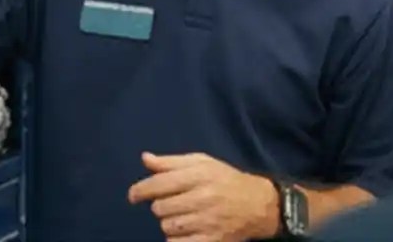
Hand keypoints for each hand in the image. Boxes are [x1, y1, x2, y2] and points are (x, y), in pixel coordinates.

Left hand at [128, 152, 279, 241]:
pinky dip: (175, 240)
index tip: (133, 196)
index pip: (160, 184)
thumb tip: (145, 158)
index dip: (140, 190)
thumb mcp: (202, 163)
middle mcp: (203, 198)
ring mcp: (208, 221)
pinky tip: (183, 232)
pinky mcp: (212, 240)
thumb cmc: (225, 180)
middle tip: (171, 203)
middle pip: (160, 208)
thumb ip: (171, 162)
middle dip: (159, 206)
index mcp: (199, 175)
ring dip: (168, 222)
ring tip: (180, 216)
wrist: (259, 204)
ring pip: (168, 226)